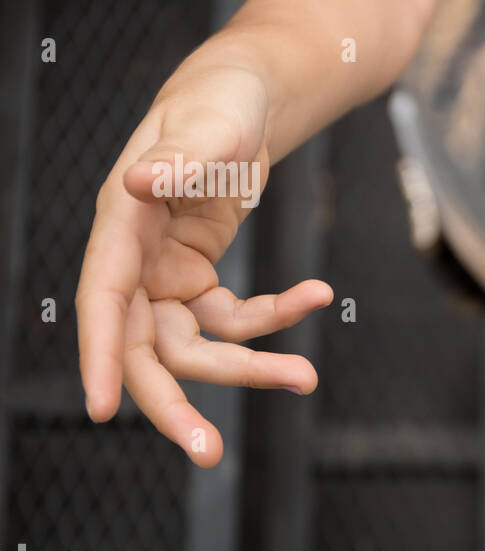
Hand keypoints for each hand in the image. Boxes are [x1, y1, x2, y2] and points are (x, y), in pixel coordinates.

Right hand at [76, 65, 332, 466]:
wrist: (249, 96)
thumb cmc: (223, 101)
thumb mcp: (210, 124)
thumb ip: (180, 158)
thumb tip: (138, 185)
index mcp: (123, 224)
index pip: (102, 299)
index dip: (99, 356)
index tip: (103, 411)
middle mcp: (137, 258)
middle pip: (144, 346)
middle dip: (174, 402)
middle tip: (209, 454)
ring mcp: (167, 274)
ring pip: (196, 344)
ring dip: (249, 366)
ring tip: (307, 377)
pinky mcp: (200, 278)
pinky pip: (235, 318)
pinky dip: (276, 318)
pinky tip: (318, 296)